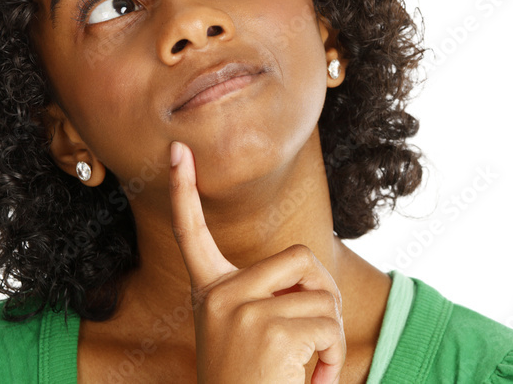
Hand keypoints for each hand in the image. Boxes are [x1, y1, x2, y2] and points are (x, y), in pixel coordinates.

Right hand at [169, 141, 345, 383]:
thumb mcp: (253, 337)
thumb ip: (270, 300)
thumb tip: (312, 281)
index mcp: (210, 294)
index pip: (193, 235)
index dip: (186, 193)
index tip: (178, 151)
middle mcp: (217, 296)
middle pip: (300, 259)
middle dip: (325, 297)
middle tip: (318, 344)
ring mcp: (239, 310)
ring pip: (322, 296)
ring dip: (332, 340)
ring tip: (307, 375)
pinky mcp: (266, 328)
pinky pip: (328, 324)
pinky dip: (334, 358)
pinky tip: (310, 383)